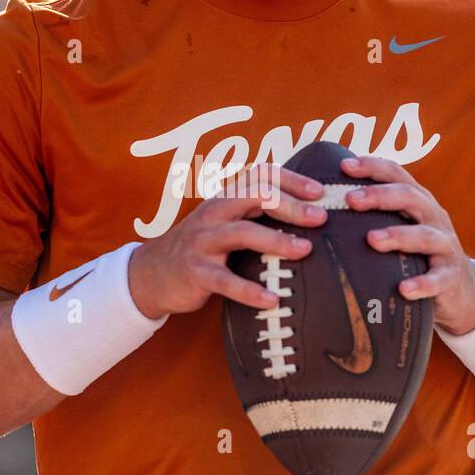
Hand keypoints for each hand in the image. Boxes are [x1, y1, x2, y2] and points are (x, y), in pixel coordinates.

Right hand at [128, 165, 328, 317]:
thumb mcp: (224, 222)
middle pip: (255, 197)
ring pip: (242, 233)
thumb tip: (308, 217)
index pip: (260, 175)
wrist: (152, 274)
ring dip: (276, 241)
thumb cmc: (202, 248)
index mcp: (225, 198)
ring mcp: (203, 242)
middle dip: (291, 206)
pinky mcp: (196, 272)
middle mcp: (214, 213)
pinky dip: (250, 291)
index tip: (320, 192)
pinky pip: (226, 280)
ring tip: (304, 251)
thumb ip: (255, 215)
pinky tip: (272, 299)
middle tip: (321, 218)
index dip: (291, 179)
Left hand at [340, 155, 474, 334]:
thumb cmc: (417, 254)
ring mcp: (445, 245)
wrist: (460, 289)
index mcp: (418, 201)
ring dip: (398, 235)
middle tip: (350, 200)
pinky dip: (422, 283)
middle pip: (410, 197)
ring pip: (424, 235)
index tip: (344, 166)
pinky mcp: (451, 275)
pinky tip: (403, 289)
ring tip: (372, 240)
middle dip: (380, 196)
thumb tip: (321, 208)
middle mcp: (433, 217)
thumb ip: (373, 217)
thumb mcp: (401, 228)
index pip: (397, 175)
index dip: (372, 167)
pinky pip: (438, 278)